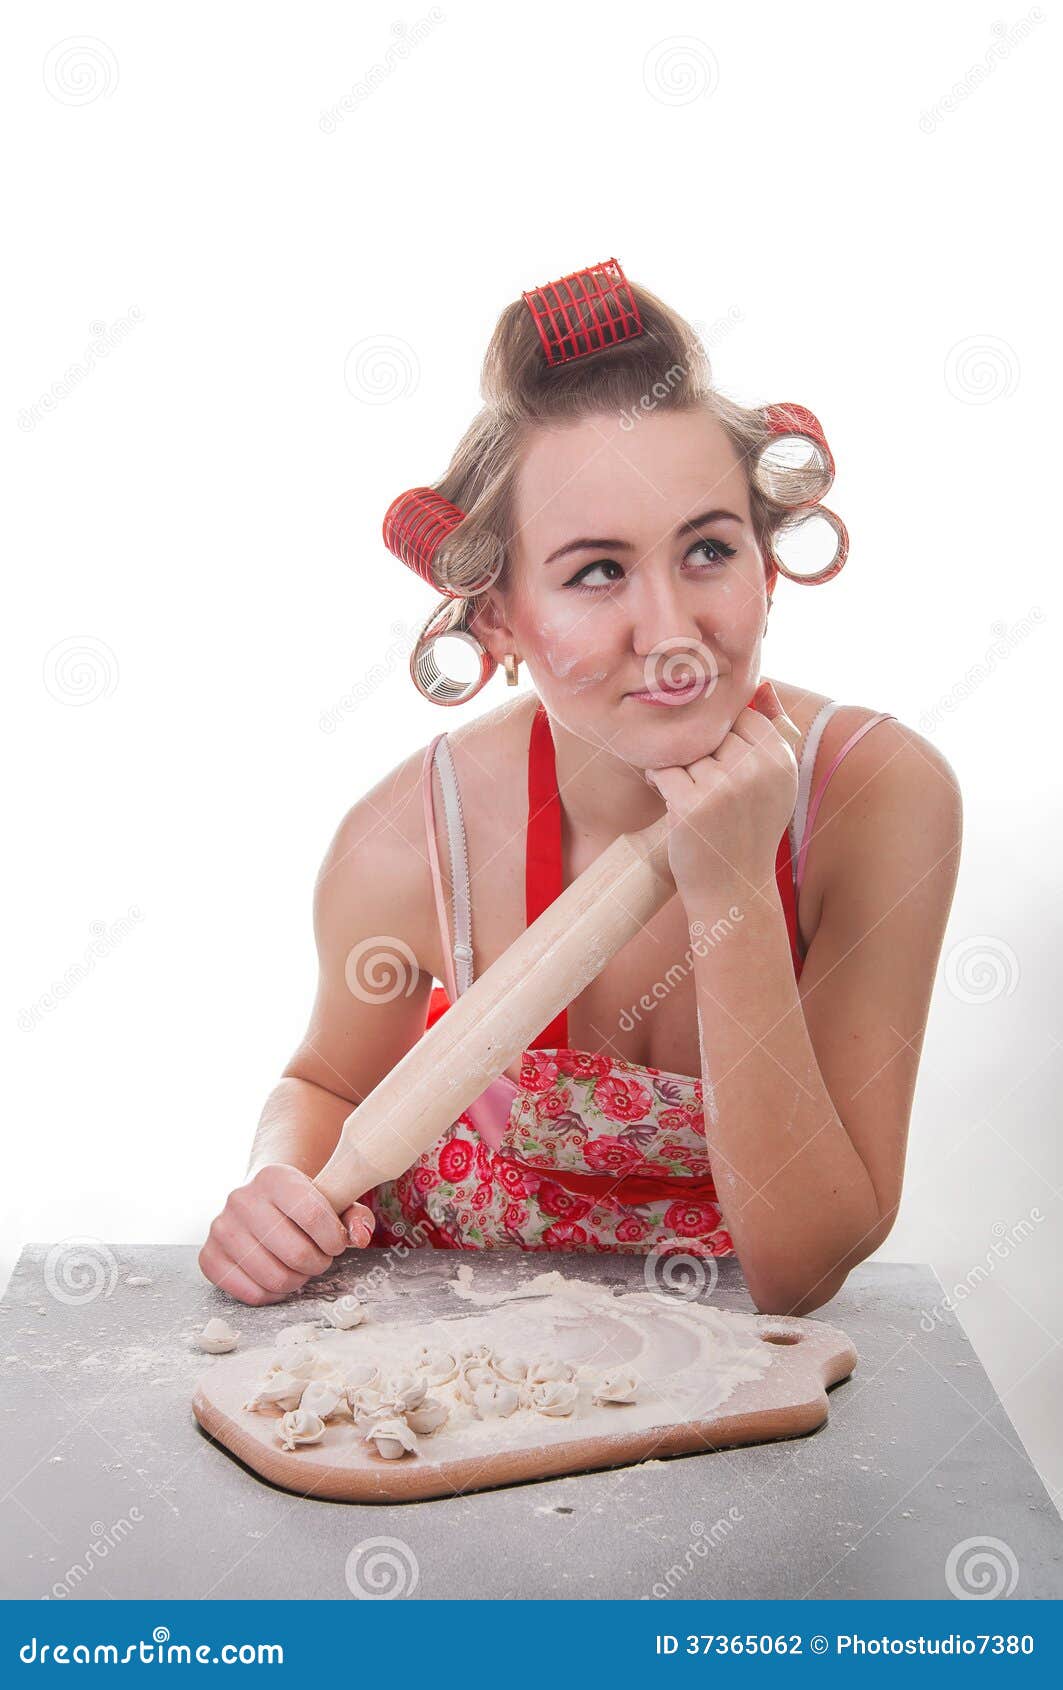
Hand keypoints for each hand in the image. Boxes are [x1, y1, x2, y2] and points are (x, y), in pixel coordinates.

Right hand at [198, 1163, 376, 1304]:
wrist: (262, 1199)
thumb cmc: (303, 1202)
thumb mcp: (332, 1199)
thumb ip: (354, 1216)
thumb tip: (359, 1238)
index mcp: (274, 1177)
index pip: (312, 1214)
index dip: (334, 1238)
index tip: (337, 1243)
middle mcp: (241, 1199)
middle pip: (295, 1253)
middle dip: (318, 1264)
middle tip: (320, 1259)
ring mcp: (220, 1228)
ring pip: (274, 1278)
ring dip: (298, 1281)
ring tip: (301, 1269)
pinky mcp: (208, 1257)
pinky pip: (249, 1293)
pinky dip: (273, 1295)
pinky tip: (280, 1278)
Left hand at [646, 682, 801, 903]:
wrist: (733, 889)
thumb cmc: (749, 831)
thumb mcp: (776, 782)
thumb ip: (772, 731)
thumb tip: (761, 684)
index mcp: (781, 759)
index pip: (739, 715)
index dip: (723, 738)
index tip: (723, 765)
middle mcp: (757, 769)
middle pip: (710, 731)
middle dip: (700, 753)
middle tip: (705, 784)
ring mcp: (724, 787)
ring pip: (685, 750)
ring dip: (679, 768)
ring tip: (692, 796)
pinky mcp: (692, 805)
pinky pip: (663, 770)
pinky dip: (659, 782)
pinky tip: (672, 801)